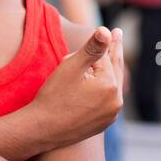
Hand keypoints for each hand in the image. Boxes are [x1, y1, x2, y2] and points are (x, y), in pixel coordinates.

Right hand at [29, 27, 123, 149]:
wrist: (42, 130)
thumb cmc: (53, 96)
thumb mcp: (70, 67)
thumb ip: (91, 48)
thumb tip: (106, 30)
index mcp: (110, 84)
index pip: (104, 57)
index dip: (102, 44)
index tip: (114, 30)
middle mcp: (116, 101)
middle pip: (114, 70)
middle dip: (115, 52)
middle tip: (118, 35)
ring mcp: (111, 114)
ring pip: (113, 86)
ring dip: (112, 71)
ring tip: (114, 57)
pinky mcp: (103, 123)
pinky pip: (108, 101)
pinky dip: (107, 89)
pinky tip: (107, 85)